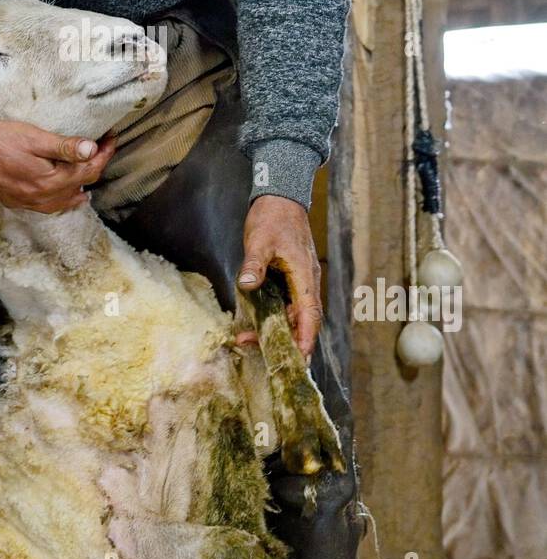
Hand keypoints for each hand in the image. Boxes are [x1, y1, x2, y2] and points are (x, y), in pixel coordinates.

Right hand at [0, 112, 116, 213]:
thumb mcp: (34, 138)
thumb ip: (64, 147)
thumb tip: (92, 150)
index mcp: (51, 181)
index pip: (89, 169)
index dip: (104, 153)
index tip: (111, 137)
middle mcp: (44, 197)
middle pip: (81, 184)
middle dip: (96, 165)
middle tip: (103, 147)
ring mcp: (31, 203)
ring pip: (68, 200)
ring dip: (82, 185)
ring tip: (91, 169)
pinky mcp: (19, 202)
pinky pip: (51, 206)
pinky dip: (65, 199)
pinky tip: (68, 194)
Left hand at [237, 195, 322, 360]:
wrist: (280, 198)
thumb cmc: (272, 218)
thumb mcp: (259, 241)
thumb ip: (254, 264)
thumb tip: (247, 284)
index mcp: (304, 276)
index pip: (310, 315)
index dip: (305, 338)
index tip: (300, 360)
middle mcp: (307, 282)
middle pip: (303, 320)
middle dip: (289, 342)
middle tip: (269, 359)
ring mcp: (300, 280)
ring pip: (294, 314)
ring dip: (279, 330)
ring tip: (252, 342)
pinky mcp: (291, 278)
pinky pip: (287, 304)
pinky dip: (275, 317)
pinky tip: (258, 324)